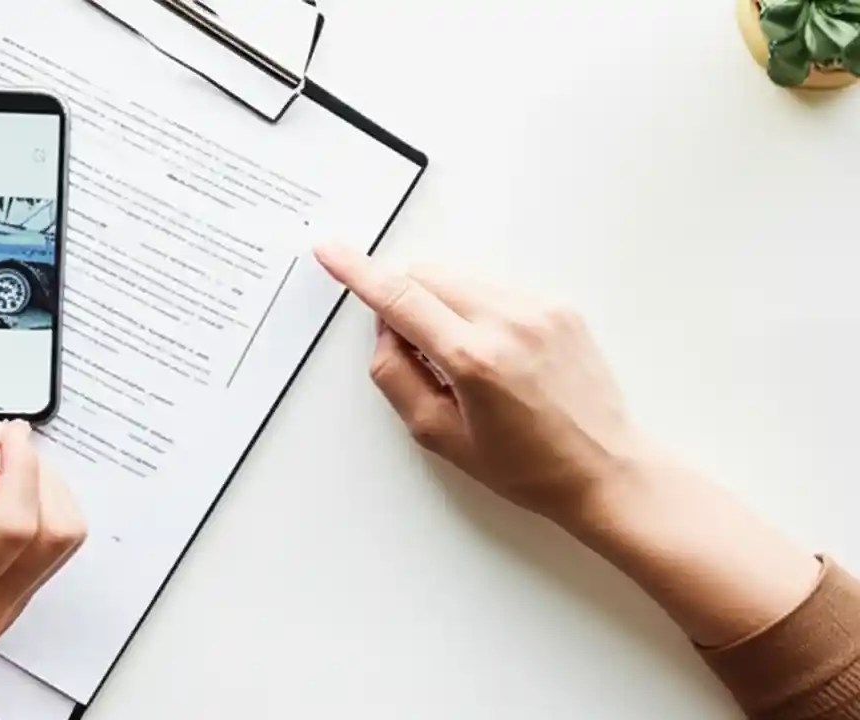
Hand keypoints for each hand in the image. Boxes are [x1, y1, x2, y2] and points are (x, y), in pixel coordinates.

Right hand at [0, 421, 86, 719]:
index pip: (15, 526)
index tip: (8, 434)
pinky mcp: (16, 604)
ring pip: (64, 540)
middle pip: (59, 531)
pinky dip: (33, 511)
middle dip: (39, 475)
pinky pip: (46, 549)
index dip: (21, 468)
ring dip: (41, 492)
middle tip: (0, 452)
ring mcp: (11, 610)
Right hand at [314, 244, 639, 522]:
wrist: (605, 468)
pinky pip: (495, 289)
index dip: (358, 272)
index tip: (332, 252)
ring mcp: (540, 308)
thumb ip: (395, 377)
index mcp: (475, 359)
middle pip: (428, 276)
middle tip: (415, 353)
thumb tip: (386, 334)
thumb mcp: (439, 436)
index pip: (400, 298)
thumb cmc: (526, 466)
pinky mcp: (560, 306)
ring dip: (442, 306)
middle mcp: (510, 322)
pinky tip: (497, 356)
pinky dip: (478, 311)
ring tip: (465, 363)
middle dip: (403, 300)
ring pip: (461, 279)